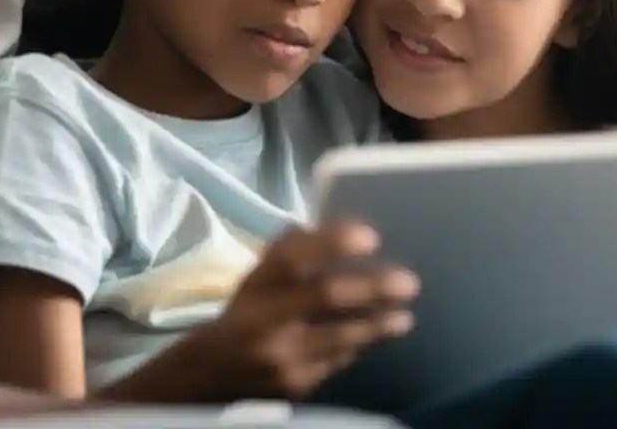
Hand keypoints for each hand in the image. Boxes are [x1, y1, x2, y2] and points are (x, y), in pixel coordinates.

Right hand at [191, 221, 418, 399]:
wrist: (209, 375)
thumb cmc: (245, 315)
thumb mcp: (258, 280)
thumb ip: (294, 256)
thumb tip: (347, 232)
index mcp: (256, 284)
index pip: (292, 255)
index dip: (332, 242)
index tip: (370, 237)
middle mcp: (264, 318)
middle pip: (326, 295)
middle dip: (373, 287)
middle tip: (408, 283)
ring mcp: (280, 356)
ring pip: (341, 336)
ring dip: (379, 326)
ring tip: (403, 318)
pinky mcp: (295, 385)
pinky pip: (338, 361)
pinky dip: (358, 346)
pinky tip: (374, 337)